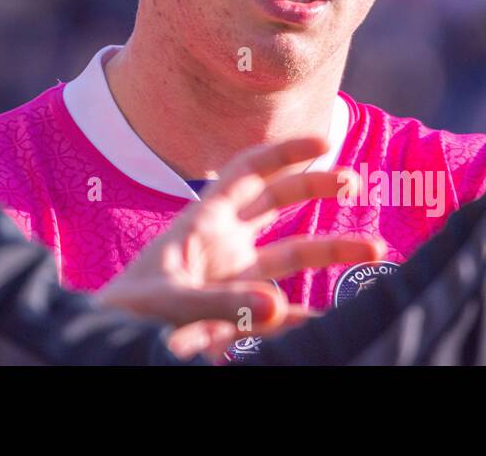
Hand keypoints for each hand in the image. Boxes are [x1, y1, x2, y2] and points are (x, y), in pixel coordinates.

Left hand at [95, 136, 382, 357]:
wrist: (108, 345)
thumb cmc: (128, 314)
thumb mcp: (170, 302)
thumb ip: (223, 302)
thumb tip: (280, 306)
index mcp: (203, 222)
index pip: (247, 171)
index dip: (283, 152)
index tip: (323, 139)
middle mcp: (224, 244)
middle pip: (276, 203)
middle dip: (314, 187)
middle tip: (353, 180)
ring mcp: (234, 279)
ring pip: (290, 254)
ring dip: (330, 248)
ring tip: (377, 247)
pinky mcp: (238, 315)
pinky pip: (282, 308)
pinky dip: (309, 311)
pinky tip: (337, 316)